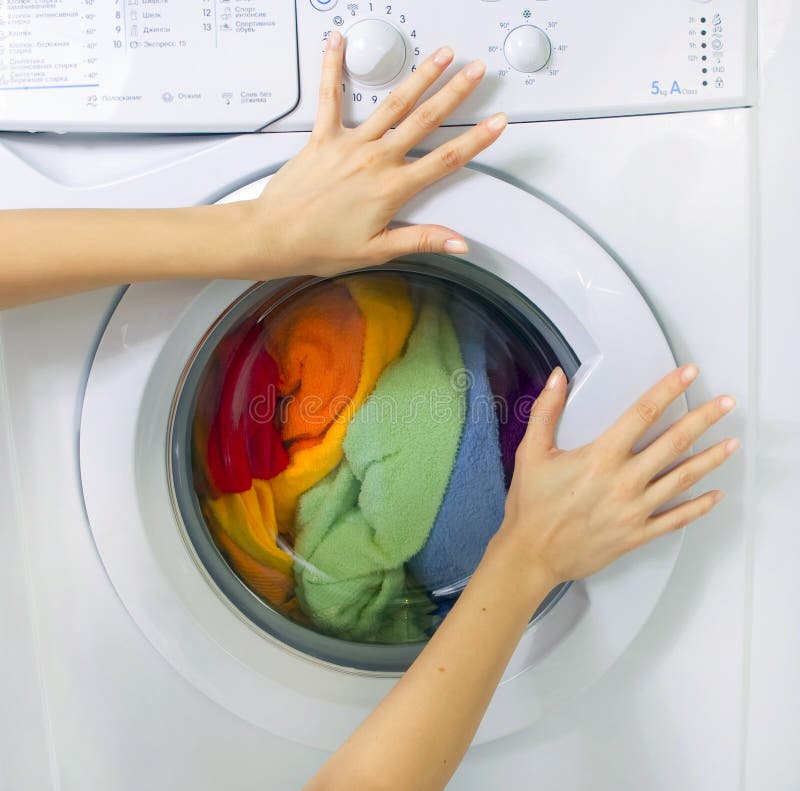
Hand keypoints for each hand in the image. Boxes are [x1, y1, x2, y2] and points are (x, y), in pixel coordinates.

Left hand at [236, 33, 507, 277]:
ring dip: (419, 76)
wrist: (275, 236)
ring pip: (392, 103)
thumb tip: (458, 243)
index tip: (495, 123)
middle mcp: (375, 159)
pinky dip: (333, 67)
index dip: (475, 140)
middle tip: (475, 70)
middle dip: (455, 92)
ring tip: (440, 55)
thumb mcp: (377, 250)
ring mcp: (349, 144)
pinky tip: (338, 42)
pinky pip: (330, 96)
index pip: (445, 160)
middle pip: (425, 120)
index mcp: (391, 189)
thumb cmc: (320, 246)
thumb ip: (421, 240)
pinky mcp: (323, 137)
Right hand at [499, 365, 738, 587]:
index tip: (689, 374)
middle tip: (726, 405)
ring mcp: (635, 509)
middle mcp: (624, 481)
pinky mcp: (637, 534)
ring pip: (683, 478)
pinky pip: (676, 518)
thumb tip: (557, 379)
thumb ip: (546, 412)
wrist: (531, 555)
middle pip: (674, 442)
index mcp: (600, 457)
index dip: (669, 389)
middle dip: (704, 419)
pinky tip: (714, 495)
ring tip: (731, 444)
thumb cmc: (531, 506)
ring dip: (710, 459)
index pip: (643, 413)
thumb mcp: (531, 452)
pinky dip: (699, 506)